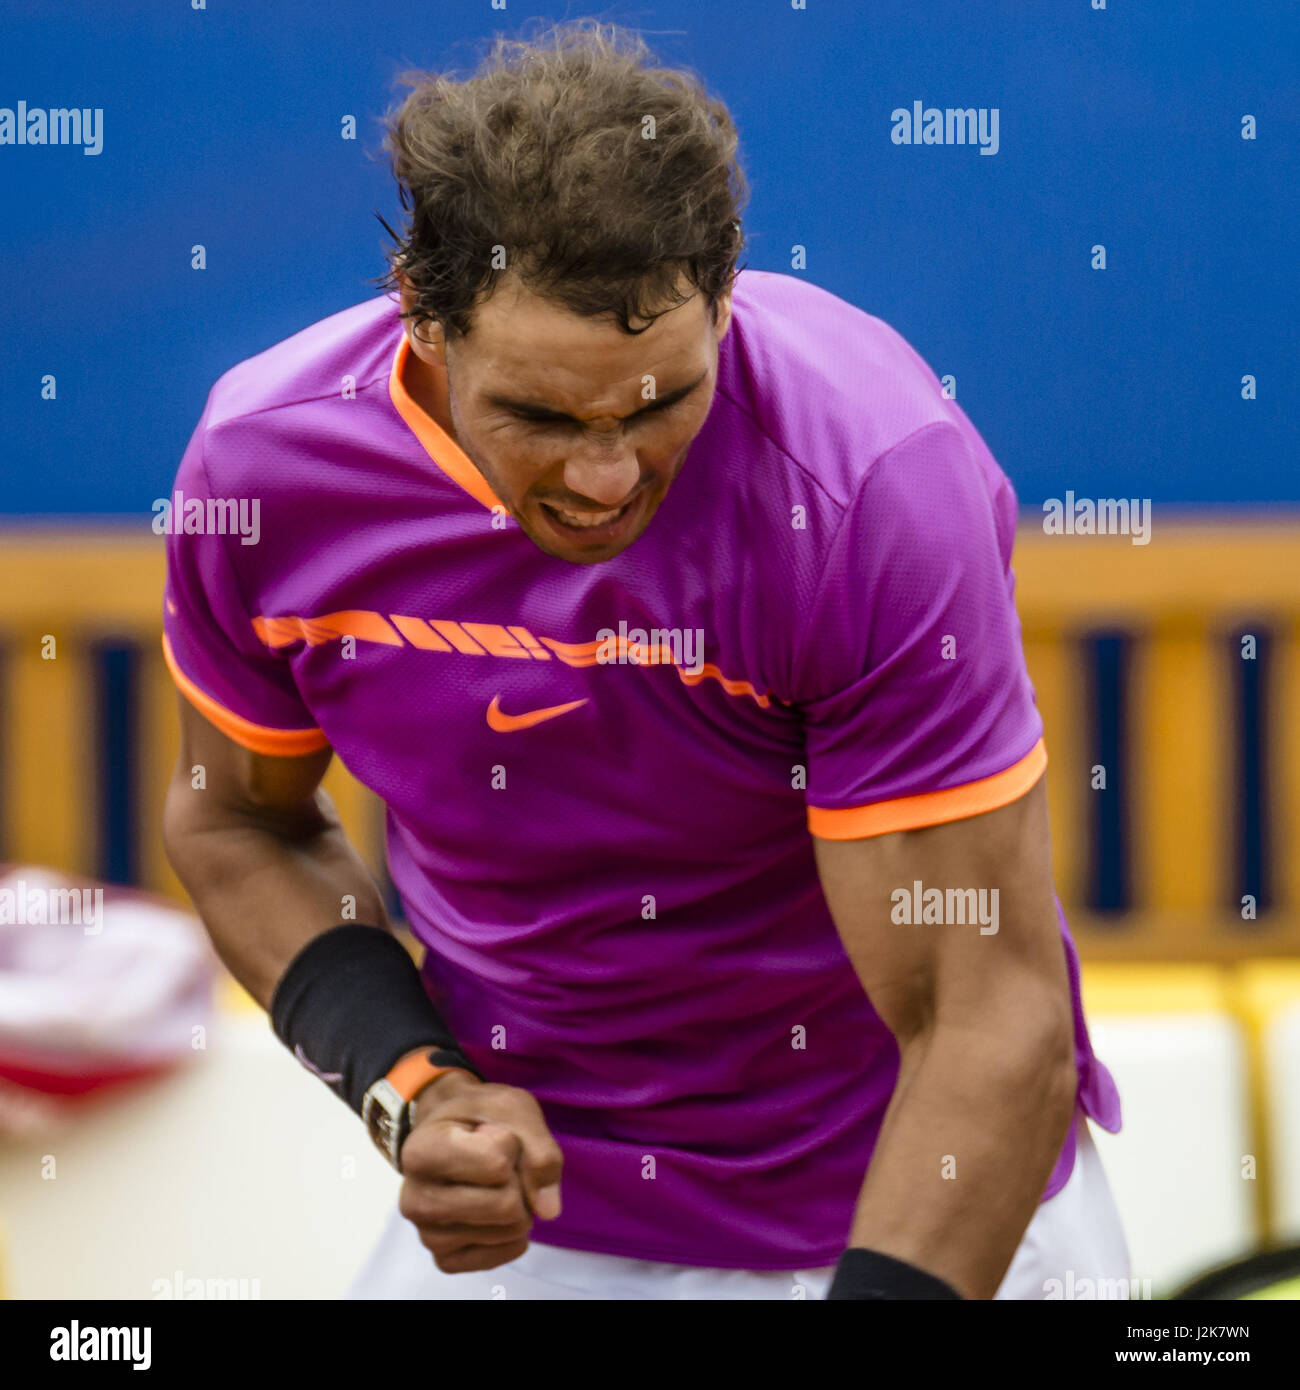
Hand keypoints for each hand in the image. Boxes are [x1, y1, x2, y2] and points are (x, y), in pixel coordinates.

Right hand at [397, 1070, 563, 1273]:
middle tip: (499, 1163)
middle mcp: (414, 1201)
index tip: (490, 1132)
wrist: (450, 1130)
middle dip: (520, 1181)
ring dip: (519, 1206)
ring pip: (508, 1232)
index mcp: (421, 1153)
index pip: (497, 1163)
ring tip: (493, 1183)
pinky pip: (502, 1256)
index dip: (510, 1144)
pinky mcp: (444, 1259)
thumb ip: (539, 1150)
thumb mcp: (513, 1109)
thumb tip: (548, 1210)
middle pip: (506, 1206)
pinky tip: (496, 1212)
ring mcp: (427, 1235)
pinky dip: (513, 1234)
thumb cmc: (479, 1115)